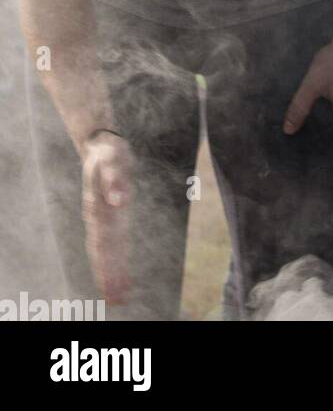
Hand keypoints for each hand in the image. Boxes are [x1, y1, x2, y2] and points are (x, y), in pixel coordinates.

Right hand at [80, 131, 132, 305]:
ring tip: (116, 297)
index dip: (108, 266)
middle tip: (117, 300)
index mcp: (101, 210)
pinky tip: (119, 274)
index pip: (105, 244)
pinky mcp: (111, 215)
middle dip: (110, 277)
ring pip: (106, 250)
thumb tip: (121, 202)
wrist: (99, 144)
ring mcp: (103, 218)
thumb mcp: (113, 158)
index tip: (112, 286)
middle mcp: (100, 218)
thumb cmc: (108, 151)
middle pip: (104, 252)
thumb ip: (115, 179)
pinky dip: (115, 259)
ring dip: (111, 273)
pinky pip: (113, 241)